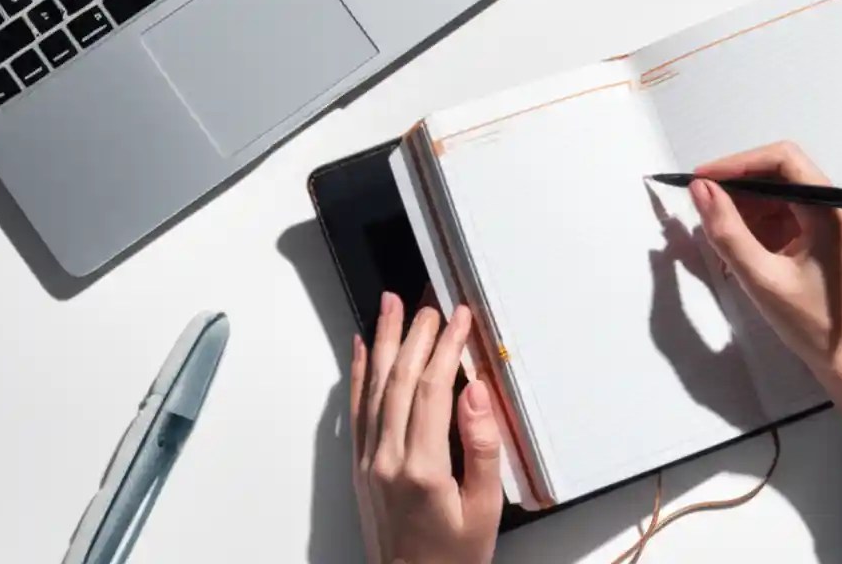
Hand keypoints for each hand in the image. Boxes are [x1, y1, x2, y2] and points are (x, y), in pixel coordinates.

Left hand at [350, 293, 502, 563]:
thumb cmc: (452, 557)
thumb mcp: (485, 509)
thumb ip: (482, 449)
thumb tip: (478, 395)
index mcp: (422, 467)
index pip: (433, 389)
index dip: (446, 347)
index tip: (459, 318)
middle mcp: (387, 459)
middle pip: (400, 380)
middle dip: (415, 334)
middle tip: (430, 303)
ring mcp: (368, 461)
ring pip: (374, 388)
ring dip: (383, 342)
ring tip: (391, 305)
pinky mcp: (360, 467)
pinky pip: (356, 410)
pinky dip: (358, 374)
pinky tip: (362, 348)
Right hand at [689, 142, 841, 444]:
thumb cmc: (812, 324)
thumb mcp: (762, 279)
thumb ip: (727, 231)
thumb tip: (699, 189)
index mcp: (833, 209)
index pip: (781, 159)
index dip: (736, 163)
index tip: (700, 180)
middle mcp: (841, 204)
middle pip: (782, 172)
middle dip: (739, 186)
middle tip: (703, 205)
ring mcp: (838, 218)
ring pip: (782, 192)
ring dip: (747, 207)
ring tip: (720, 235)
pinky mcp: (830, 233)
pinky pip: (789, 213)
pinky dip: (761, 224)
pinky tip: (741, 248)